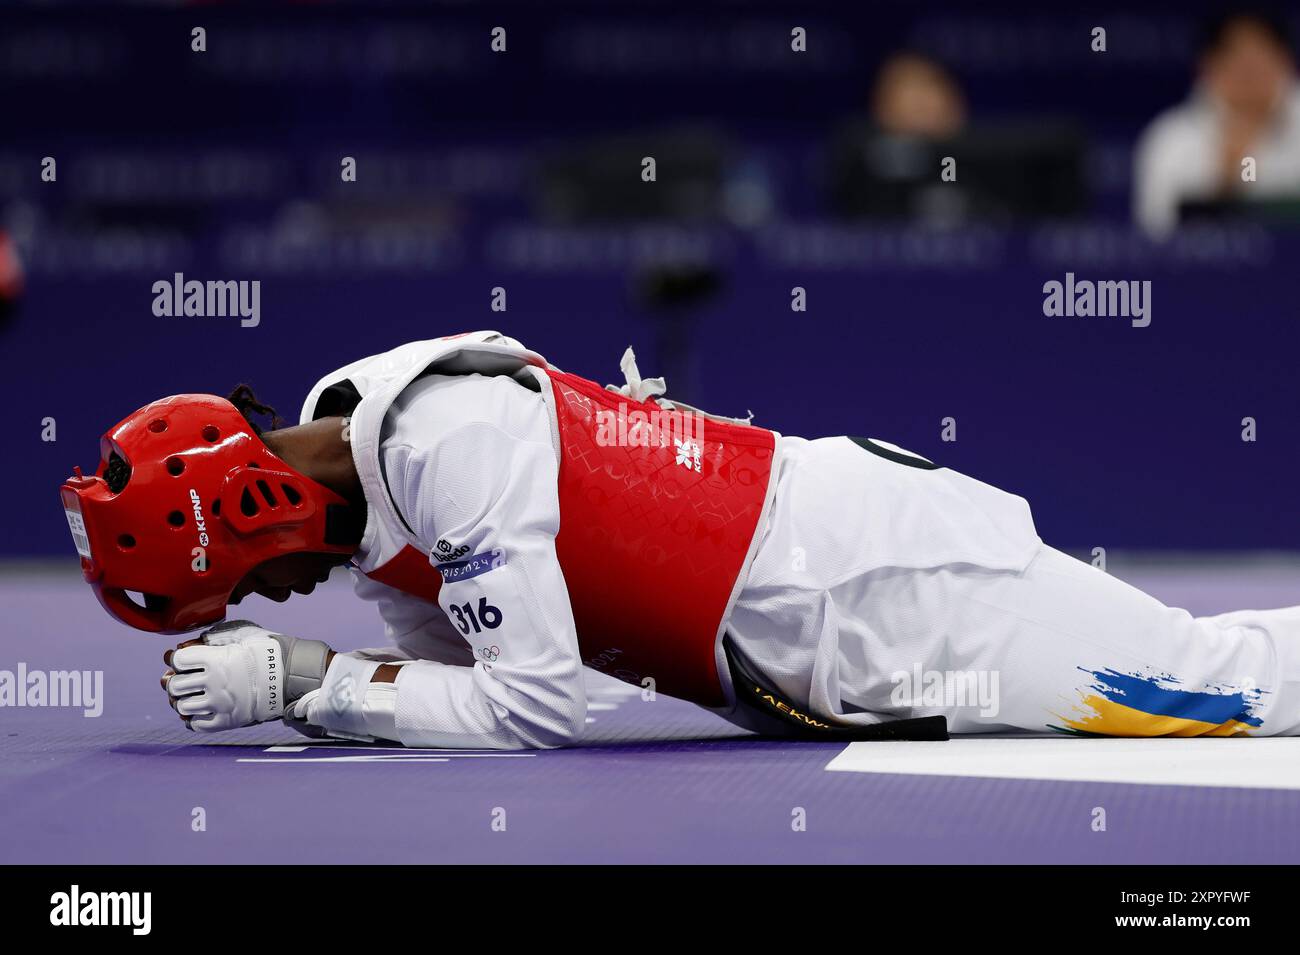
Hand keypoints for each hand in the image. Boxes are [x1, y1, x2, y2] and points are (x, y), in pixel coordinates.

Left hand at [161, 620, 286, 732]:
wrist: (291, 676)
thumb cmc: (266, 650)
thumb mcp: (242, 633)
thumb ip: (212, 636)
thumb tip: (183, 647)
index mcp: (216, 658)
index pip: (178, 660)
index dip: (177, 659)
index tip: (183, 660)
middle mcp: (214, 682)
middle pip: (175, 685)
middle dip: (177, 680)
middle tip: (186, 679)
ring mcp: (219, 704)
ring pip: (182, 706)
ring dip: (183, 700)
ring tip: (194, 695)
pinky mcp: (226, 721)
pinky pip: (196, 725)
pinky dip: (193, 719)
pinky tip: (200, 710)